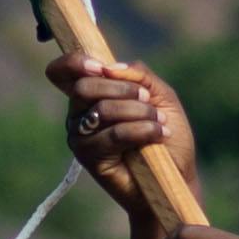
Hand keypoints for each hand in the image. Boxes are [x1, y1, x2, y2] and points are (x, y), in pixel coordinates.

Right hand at [58, 54, 198, 204]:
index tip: (100, 67)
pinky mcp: (89, 158)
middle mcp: (78, 114)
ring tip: (160, 123)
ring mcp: (80, 137)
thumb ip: (138, 74)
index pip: (62, 72)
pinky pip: (113, 135)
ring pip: (102, 110)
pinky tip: (159, 135)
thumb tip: (110, 66)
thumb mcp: (160, 95)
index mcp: (91, 95)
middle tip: (147, 100)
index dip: (74, 63)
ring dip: (139, 112)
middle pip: (84, 87)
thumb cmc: (167, 135)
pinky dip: (142, 130)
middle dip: (123, 89)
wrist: (177, 175)